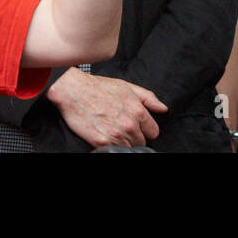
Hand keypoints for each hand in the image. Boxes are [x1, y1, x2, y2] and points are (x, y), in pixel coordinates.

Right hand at [48, 67, 167, 147]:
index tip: (135, 125)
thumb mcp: (127, 87)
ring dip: (122, 141)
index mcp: (138, 111)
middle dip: (133, 135)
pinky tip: (104, 134)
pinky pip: (114, 150)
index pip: (153, 131)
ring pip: (129, 147)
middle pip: (141, 141)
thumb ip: (148, 98)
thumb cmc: (99, 87)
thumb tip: (163, 109)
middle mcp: (129, 125)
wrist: (73, 91)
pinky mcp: (102, 142)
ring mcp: (116, 134)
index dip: (144, 129)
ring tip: (111, 129)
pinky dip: (111, 145)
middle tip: (120, 125)